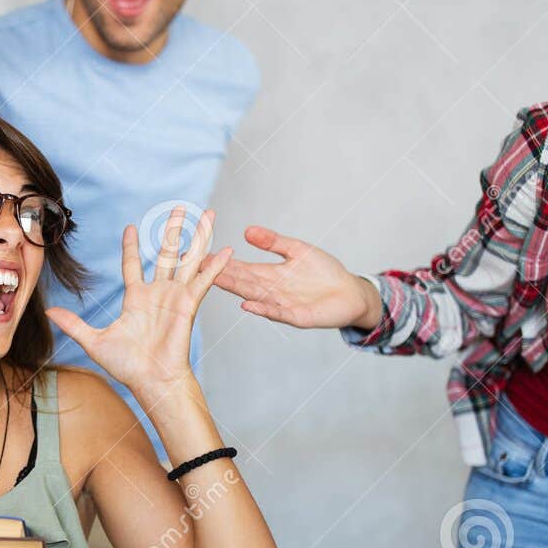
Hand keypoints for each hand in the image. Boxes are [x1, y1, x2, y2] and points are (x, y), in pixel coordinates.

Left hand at [46, 206, 230, 398]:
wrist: (151, 380)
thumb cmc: (127, 366)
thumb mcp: (94, 341)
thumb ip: (74, 324)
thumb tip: (49, 314)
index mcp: (136, 298)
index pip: (133, 264)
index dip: (132, 246)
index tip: (131, 227)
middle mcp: (158, 292)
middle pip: (167, 252)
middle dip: (174, 229)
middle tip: (181, 207)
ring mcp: (175, 296)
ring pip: (188, 259)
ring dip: (199, 236)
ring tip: (209, 215)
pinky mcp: (188, 305)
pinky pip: (203, 281)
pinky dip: (215, 265)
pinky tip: (226, 250)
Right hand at [214, 225, 379, 330]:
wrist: (351, 293)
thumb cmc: (325, 273)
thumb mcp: (297, 250)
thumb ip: (273, 242)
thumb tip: (247, 230)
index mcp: (269, 274)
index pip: (240, 268)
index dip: (222, 262)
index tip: (200, 255)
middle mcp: (271, 290)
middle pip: (242, 281)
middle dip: (220, 274)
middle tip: (196, 267)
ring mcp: (282, 304)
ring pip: (254, 295)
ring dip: (235, 289)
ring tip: (215, 281)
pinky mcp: (297, 316)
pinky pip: (276, 313)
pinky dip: (262, 309)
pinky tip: (246, 304)